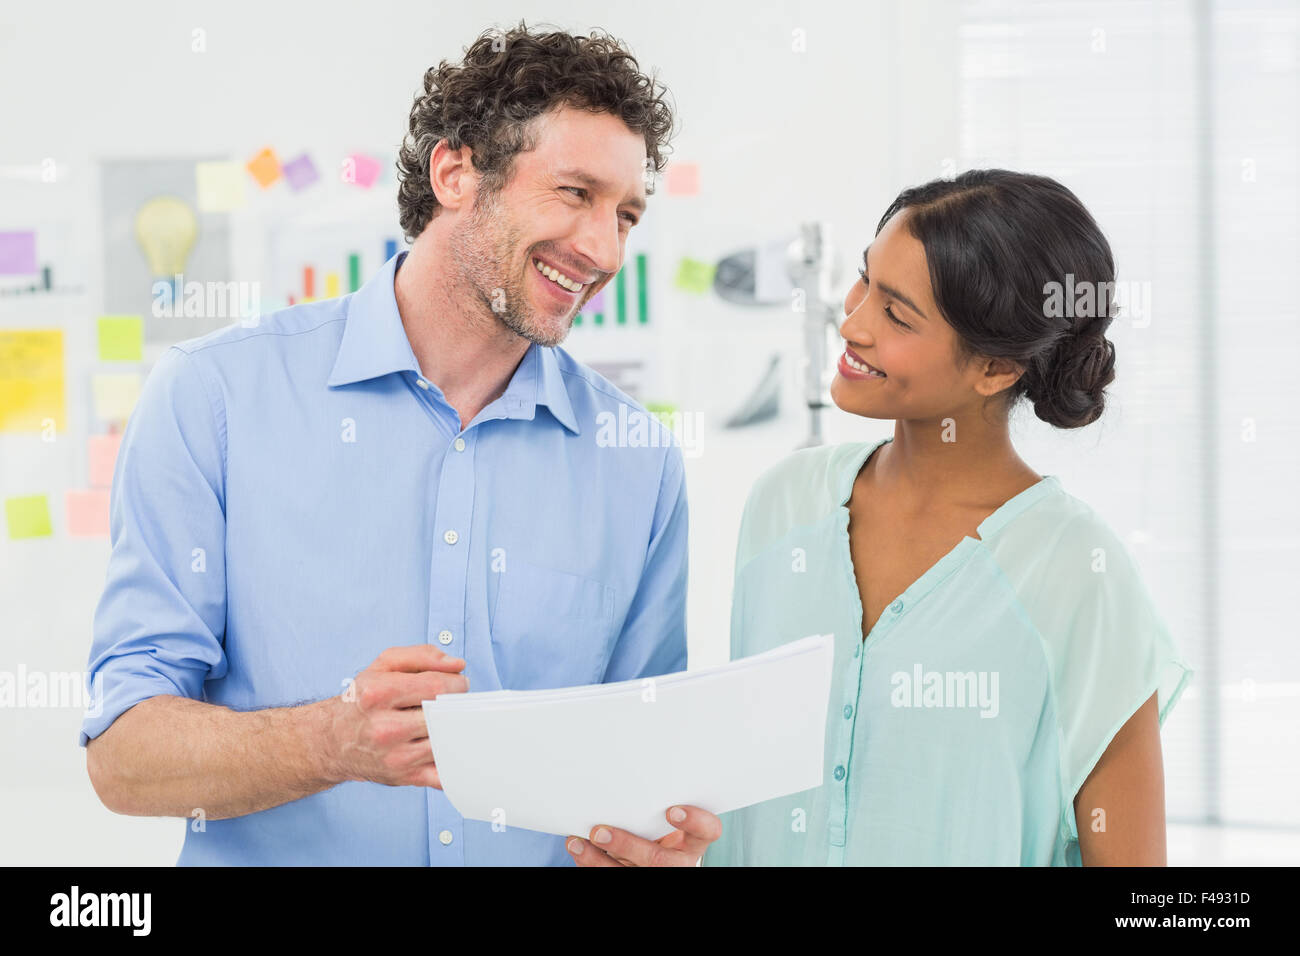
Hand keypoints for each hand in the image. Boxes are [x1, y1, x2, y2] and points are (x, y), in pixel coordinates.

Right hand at [325, 645, 468, 788]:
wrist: (332, 742)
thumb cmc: (363, 699)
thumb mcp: (383, 665)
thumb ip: (422, 655)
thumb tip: (457, 665)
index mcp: (378, 694)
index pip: (436, 686)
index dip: (456, 683)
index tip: (456, 683)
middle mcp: (384, 728)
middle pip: (443, 714)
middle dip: (456, 704)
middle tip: (451, 701)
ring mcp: (395, 757)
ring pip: (447, 740)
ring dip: (456, 728)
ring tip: (446, 719)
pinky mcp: (404, 777)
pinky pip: (443, 774)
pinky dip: (455, 762)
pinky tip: (450, 746)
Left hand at [567, 805, 721, 865]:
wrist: (659, 852)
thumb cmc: (661, 822)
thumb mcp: (665, 810)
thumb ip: (656, 798)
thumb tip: (625, 767)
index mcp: (694, 840)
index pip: (708, 831)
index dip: (695, 822)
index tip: (672, 810)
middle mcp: (680, 861)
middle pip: (660, 861)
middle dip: (627, 846)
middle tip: (599, 832)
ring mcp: (660, 873)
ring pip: (632, 874)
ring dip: (598, 861)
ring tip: (577, 843)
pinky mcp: (636, 876)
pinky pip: (613, 876)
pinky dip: (591, 863)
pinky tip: (577, 849)